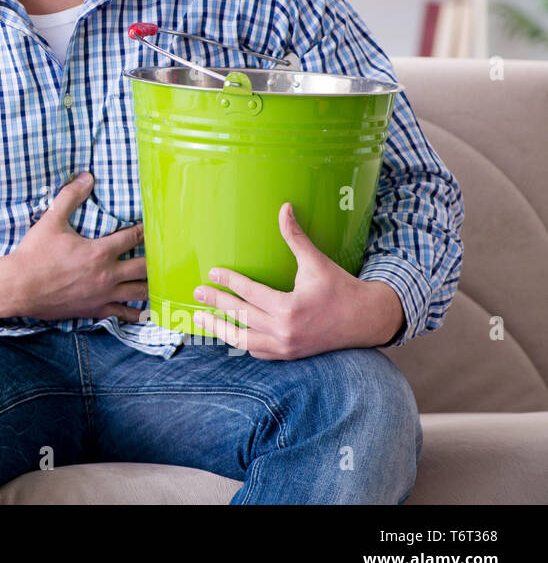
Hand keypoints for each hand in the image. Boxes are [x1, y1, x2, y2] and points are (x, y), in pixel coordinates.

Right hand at [0, 172, 148, 322]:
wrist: (18, 287)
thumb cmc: (34, 254)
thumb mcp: (51, 221)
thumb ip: (70, 197)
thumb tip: (86, 177)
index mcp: (99, 252)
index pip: (133, 238)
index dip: (146, 230)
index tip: (155, 226)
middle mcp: (107, 275)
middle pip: (144, 267)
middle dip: (157, 259)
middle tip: (166, 254)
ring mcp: (102, 295)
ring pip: (139, 293)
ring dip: (152, 285)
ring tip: (162, 280)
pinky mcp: (94, 310)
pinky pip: (122, 315)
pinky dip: (136, 314)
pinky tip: (145, 312)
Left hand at [191, 202, 404, 359]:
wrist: (366, 320)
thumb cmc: (340, 288)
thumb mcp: (316, 262)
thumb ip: (296, 237)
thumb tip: (284, 207)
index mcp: (289, 308)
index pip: (249, 293)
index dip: (228, 281)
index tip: (211, 272)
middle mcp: (284, 331)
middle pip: (240, 315)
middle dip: (215, 303)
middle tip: (197, 293)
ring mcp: (286, 347)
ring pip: (243, 341)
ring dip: (220, 328)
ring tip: (200, 318)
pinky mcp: (289, 355)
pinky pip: (258, 351)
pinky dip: (242, 342)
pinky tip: (229, 332)